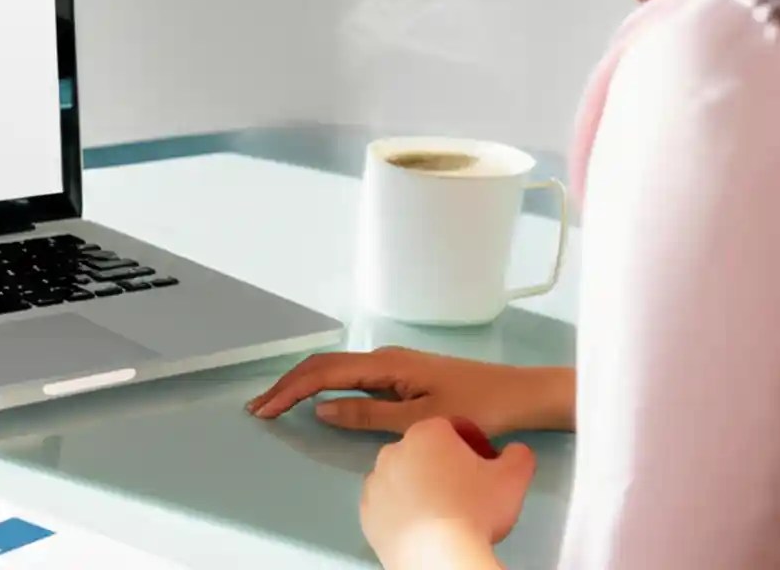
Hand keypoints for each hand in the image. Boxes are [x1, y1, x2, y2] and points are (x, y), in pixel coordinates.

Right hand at [246, 347, 573, 436]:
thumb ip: (369, 415)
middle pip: (322, 366)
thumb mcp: (421, 421)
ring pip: (334, 369)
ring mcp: (391, 364)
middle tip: (258, 408)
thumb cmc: (479, 409)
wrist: (521, 395)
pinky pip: (349, 375)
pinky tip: (314, 398)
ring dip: (302, 384)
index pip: (323, 373)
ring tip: (275, 403)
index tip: (264, 409)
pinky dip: (323, 385)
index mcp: (386, 365)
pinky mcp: (399, 374)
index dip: (290, 390)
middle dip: (286, 385)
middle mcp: (384, 358)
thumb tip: (322, 409)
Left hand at [361, 417, 535, 569]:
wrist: (438, 556)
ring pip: (405, 476)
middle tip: (468, 491)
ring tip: (444, 511)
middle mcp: (394, 449)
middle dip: (446, 464)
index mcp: (427, 432)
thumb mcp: (514, 478)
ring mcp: (376, 481)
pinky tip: (422, 525)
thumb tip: (514, 451)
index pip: (455, 428)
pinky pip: (388, 503)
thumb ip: (518, 455)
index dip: (476, 445)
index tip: (488, 466)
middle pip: (427, 451)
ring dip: (422, 486)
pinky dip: (403, 509)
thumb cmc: (476, 510)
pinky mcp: (366, 510)